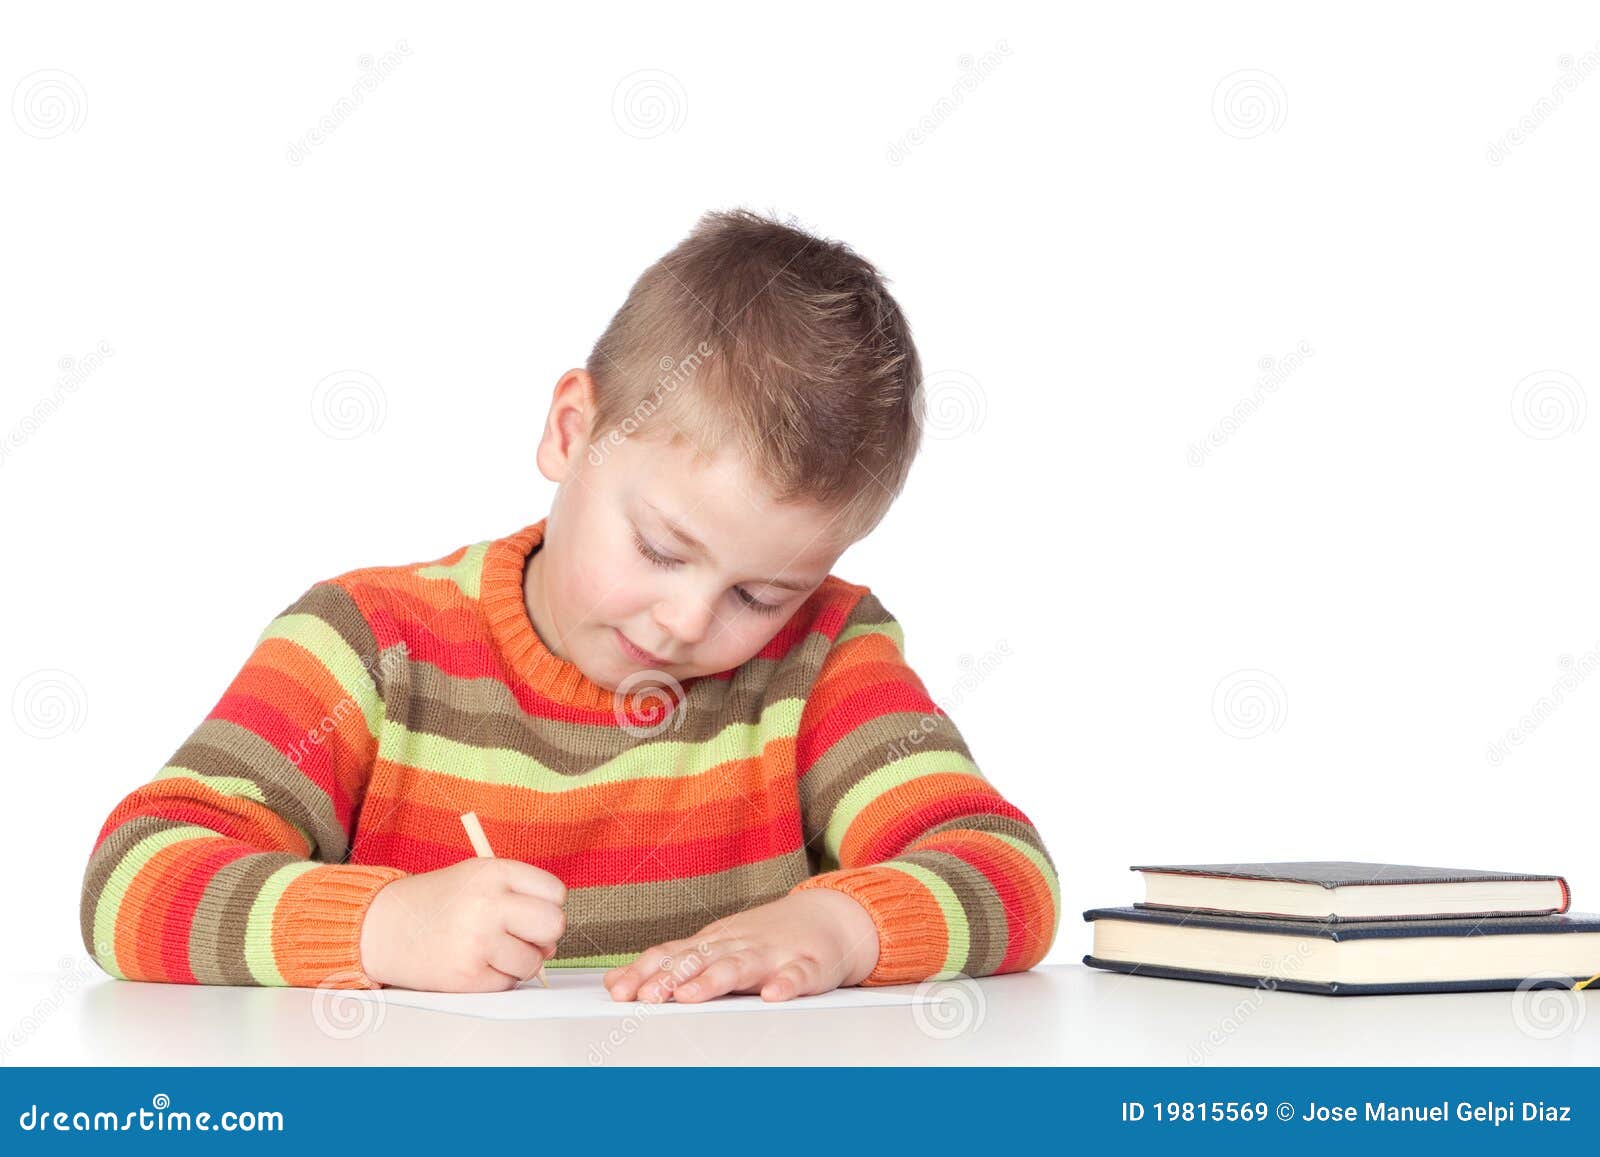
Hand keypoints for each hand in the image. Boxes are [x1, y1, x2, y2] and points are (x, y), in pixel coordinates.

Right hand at [358, 858, 565, 991]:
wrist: (382, 926)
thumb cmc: (437, 901)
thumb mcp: (477, 877)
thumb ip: (520, 896)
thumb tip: (553, 940)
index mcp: (494, 872)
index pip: (556, 892)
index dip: (548, 905)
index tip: (531, 910)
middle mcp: (488, 904)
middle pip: (554, 926)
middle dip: (544, 935)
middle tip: (521, 934)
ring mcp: (478, 942)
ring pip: (534, 961)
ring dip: (519, 960)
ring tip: (490, 948)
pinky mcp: (467, 976)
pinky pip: (508, 984)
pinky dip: (497, 978)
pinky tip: (475, 963)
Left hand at [603, 889, 878, 1003]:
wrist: (829, 916)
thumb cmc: (764, 938)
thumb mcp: (713, 947)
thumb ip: (668, 964)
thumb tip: (614, 981)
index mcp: (713, 943)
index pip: (672, 954)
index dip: (645, 972)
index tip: (619, 992)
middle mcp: (737, 945)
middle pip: (699, 960)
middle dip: (671, 978)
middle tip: (647, 998)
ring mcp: (773, 954)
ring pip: (740, 966)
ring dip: (713, 980)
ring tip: (691, 996)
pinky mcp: (809, 965)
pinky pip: (797, 975)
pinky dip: (785, 984)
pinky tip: (773, 995)